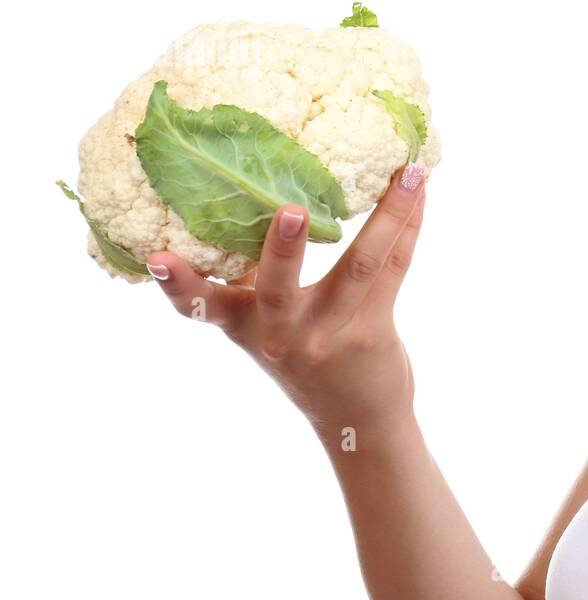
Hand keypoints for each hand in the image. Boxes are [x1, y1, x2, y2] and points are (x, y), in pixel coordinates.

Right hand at [144, 163, 428, 446]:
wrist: (357, 423)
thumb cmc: (306, 361)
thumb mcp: (268, 330)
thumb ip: (258, 282)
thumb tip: (267, 198)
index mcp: (245, 326)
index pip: (201, 307)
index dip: (179, 284)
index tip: (156, 258)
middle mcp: (282, 333)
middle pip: (278, 288)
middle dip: (282, 249)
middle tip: (289, 212)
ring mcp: (330, 334)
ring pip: (360, 265)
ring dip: (386, 215)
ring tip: (406, 176)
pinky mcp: (372, 332)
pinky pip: (393, 268)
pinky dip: (408, 225)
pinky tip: (419, 191)